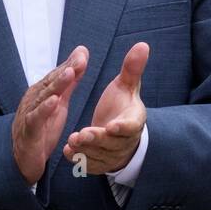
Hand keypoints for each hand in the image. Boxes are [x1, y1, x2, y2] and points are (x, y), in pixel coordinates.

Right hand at [12, 45, 87, 184]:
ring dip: (57, 84)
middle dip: (66, 69)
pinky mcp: (30, 130)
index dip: (71, 64)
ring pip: (44, 97)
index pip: (57, 75)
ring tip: (70, 73)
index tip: (84, 53)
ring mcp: (30, 113)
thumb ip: (70, 82)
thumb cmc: (42, 126)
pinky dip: (44, 109)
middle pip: (51, 82)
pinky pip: (36, 118)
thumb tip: (81, 57)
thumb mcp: (59, 102)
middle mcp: (35, 99)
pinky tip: (54, 101)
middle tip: (80, 59)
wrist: (22, 155)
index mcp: (42, 92)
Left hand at [64, 41, 148, 174]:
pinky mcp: (100, 164)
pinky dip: (79, 159)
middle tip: (82, 134)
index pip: (131, 126)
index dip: (122, 127)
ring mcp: (112, 154)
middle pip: (112, 143)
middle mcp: (125, 141)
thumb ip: (132, 69)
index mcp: (134, 121)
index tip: (112, 126)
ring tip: (72, 140)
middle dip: (96, 139)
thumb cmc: (122, 107)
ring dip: (85, 150)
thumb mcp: (127, 87)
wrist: (120, 134)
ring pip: (99, 155)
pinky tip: (68, 151)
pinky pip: (90, 165)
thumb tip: (142, 44)